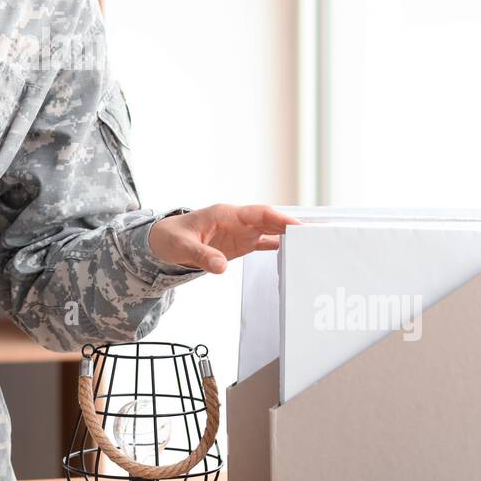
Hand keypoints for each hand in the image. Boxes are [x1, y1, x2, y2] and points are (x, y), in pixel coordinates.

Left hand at [146, 204, 299, 273]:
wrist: (163, 242)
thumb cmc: (171, 237)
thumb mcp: (182, 247)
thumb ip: (202, 255)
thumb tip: (222, 267)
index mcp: (226, 214)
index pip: (260, 214)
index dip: (280, 219)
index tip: (299, 226)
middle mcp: (238, 221)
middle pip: (272, 221)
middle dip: (294, 226)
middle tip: (317, 236)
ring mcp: (241, 233)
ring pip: (272, 231)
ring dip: (290, 236)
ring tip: (313, 245)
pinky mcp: (240, 245)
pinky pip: (264, 243)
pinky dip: (279, 247)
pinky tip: (294, 254)